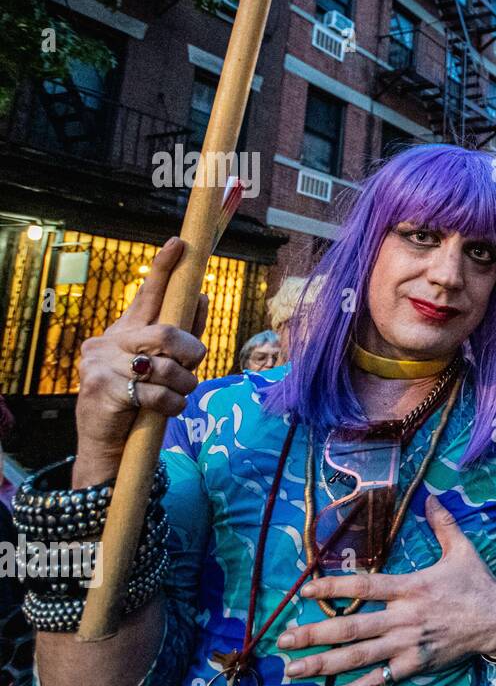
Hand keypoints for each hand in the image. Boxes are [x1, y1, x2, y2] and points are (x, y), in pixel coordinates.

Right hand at [74, 237, 208, 485]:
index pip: (146, 295)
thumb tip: (203, 296)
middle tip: (195, 364)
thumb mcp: (162, 364)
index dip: (164, 269)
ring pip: (165, 367)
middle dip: (190, 353)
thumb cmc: (138, 399)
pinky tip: (164, 409)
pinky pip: (157, 394)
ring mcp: (101, 365)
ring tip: (176, 394)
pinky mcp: (104, 390)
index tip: (179, 244)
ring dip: (183, 385)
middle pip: (166, 333)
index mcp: (124, 332)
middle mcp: (108, 342)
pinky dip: (172, 405)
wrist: (107, 441)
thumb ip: (182, 335)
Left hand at [276, 498, 495, 685]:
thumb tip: (431, 497)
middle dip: (314, 634)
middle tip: (283, 639)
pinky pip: (378, 681)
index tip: (304, 589)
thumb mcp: (462, 549)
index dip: (333, 587)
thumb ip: (443, 524)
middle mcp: (404, 617)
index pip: (364, 586)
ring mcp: (408, 645)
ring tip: (291, 669)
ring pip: (358, 657)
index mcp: (411, 587)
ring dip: (322, 663)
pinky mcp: (414, 665)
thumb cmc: (478, 584)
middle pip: (352, 627)